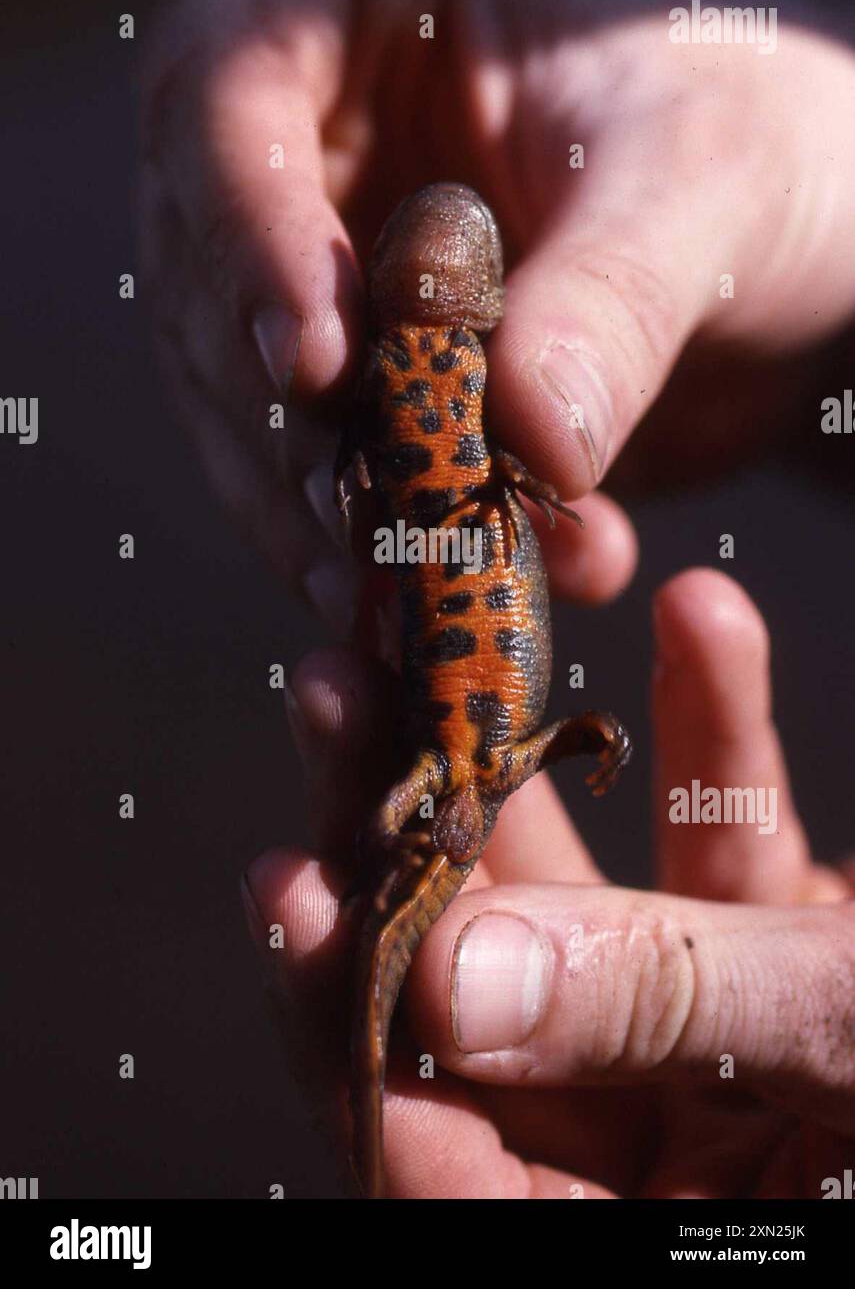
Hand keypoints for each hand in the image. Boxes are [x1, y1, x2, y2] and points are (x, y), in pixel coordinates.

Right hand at [141, 0, 854, 626]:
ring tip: (421, 587)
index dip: (253, 236)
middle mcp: (296, 120)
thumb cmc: (761, 134)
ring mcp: (312, 252)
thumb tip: (527, 441)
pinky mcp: (353, 372)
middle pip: (211, 272)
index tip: (318, 368)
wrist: (802, 230)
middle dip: (287, 416)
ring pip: (244, 395)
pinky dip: (377, 542)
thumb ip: (615, 296)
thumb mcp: (708, 181)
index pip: (230, 97)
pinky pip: (321, 465)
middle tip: (365, 525)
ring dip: (326, 506)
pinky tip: (451, 599)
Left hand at [241, 568, 853, 1197]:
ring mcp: (712, 1049)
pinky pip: (726, 845)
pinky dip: (714, 740)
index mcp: (633, 1224)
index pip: (445, 1154)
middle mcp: (652, 1150)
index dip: (363, 1033)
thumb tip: (453, 971)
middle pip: (485, 995)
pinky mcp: (786, 954)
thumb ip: (666, 1009)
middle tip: (330, 701)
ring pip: (588, 901)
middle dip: (416, 841)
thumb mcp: (847, 1041)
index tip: (296, 894)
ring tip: (472, 615)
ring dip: (539, 754)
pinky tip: (698, 616)